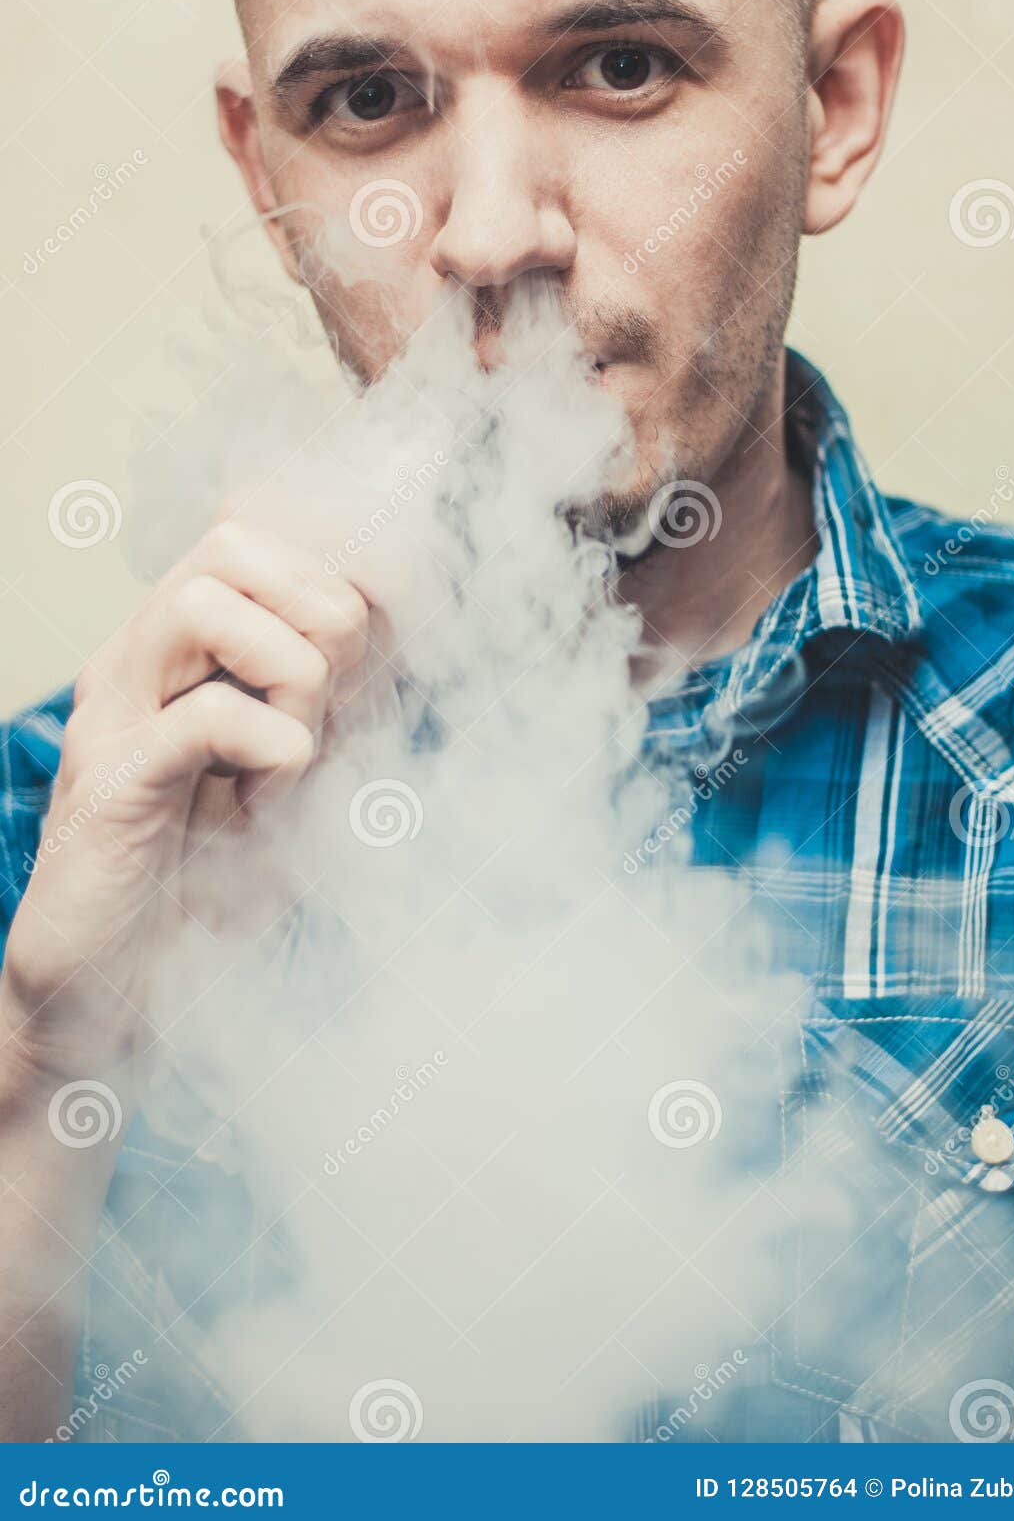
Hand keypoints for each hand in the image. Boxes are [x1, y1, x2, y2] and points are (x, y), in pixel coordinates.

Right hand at [1, 518, 368, 1078]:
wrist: (113, 986)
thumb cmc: (202, 878)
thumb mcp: (288, 770)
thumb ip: (327, 699)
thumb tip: (396, 625)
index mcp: (177, 651)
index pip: (253, 535)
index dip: (331, 580)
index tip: (357, 669)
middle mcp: (136, 664)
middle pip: (229, 544)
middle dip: (314, 611)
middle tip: (326, 705)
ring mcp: (115, 717)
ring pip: (201, 605)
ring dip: (287, 672)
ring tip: (293, 752)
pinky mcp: (111, 786)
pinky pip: (204, 716)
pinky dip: (271, 748)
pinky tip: (267, 802)